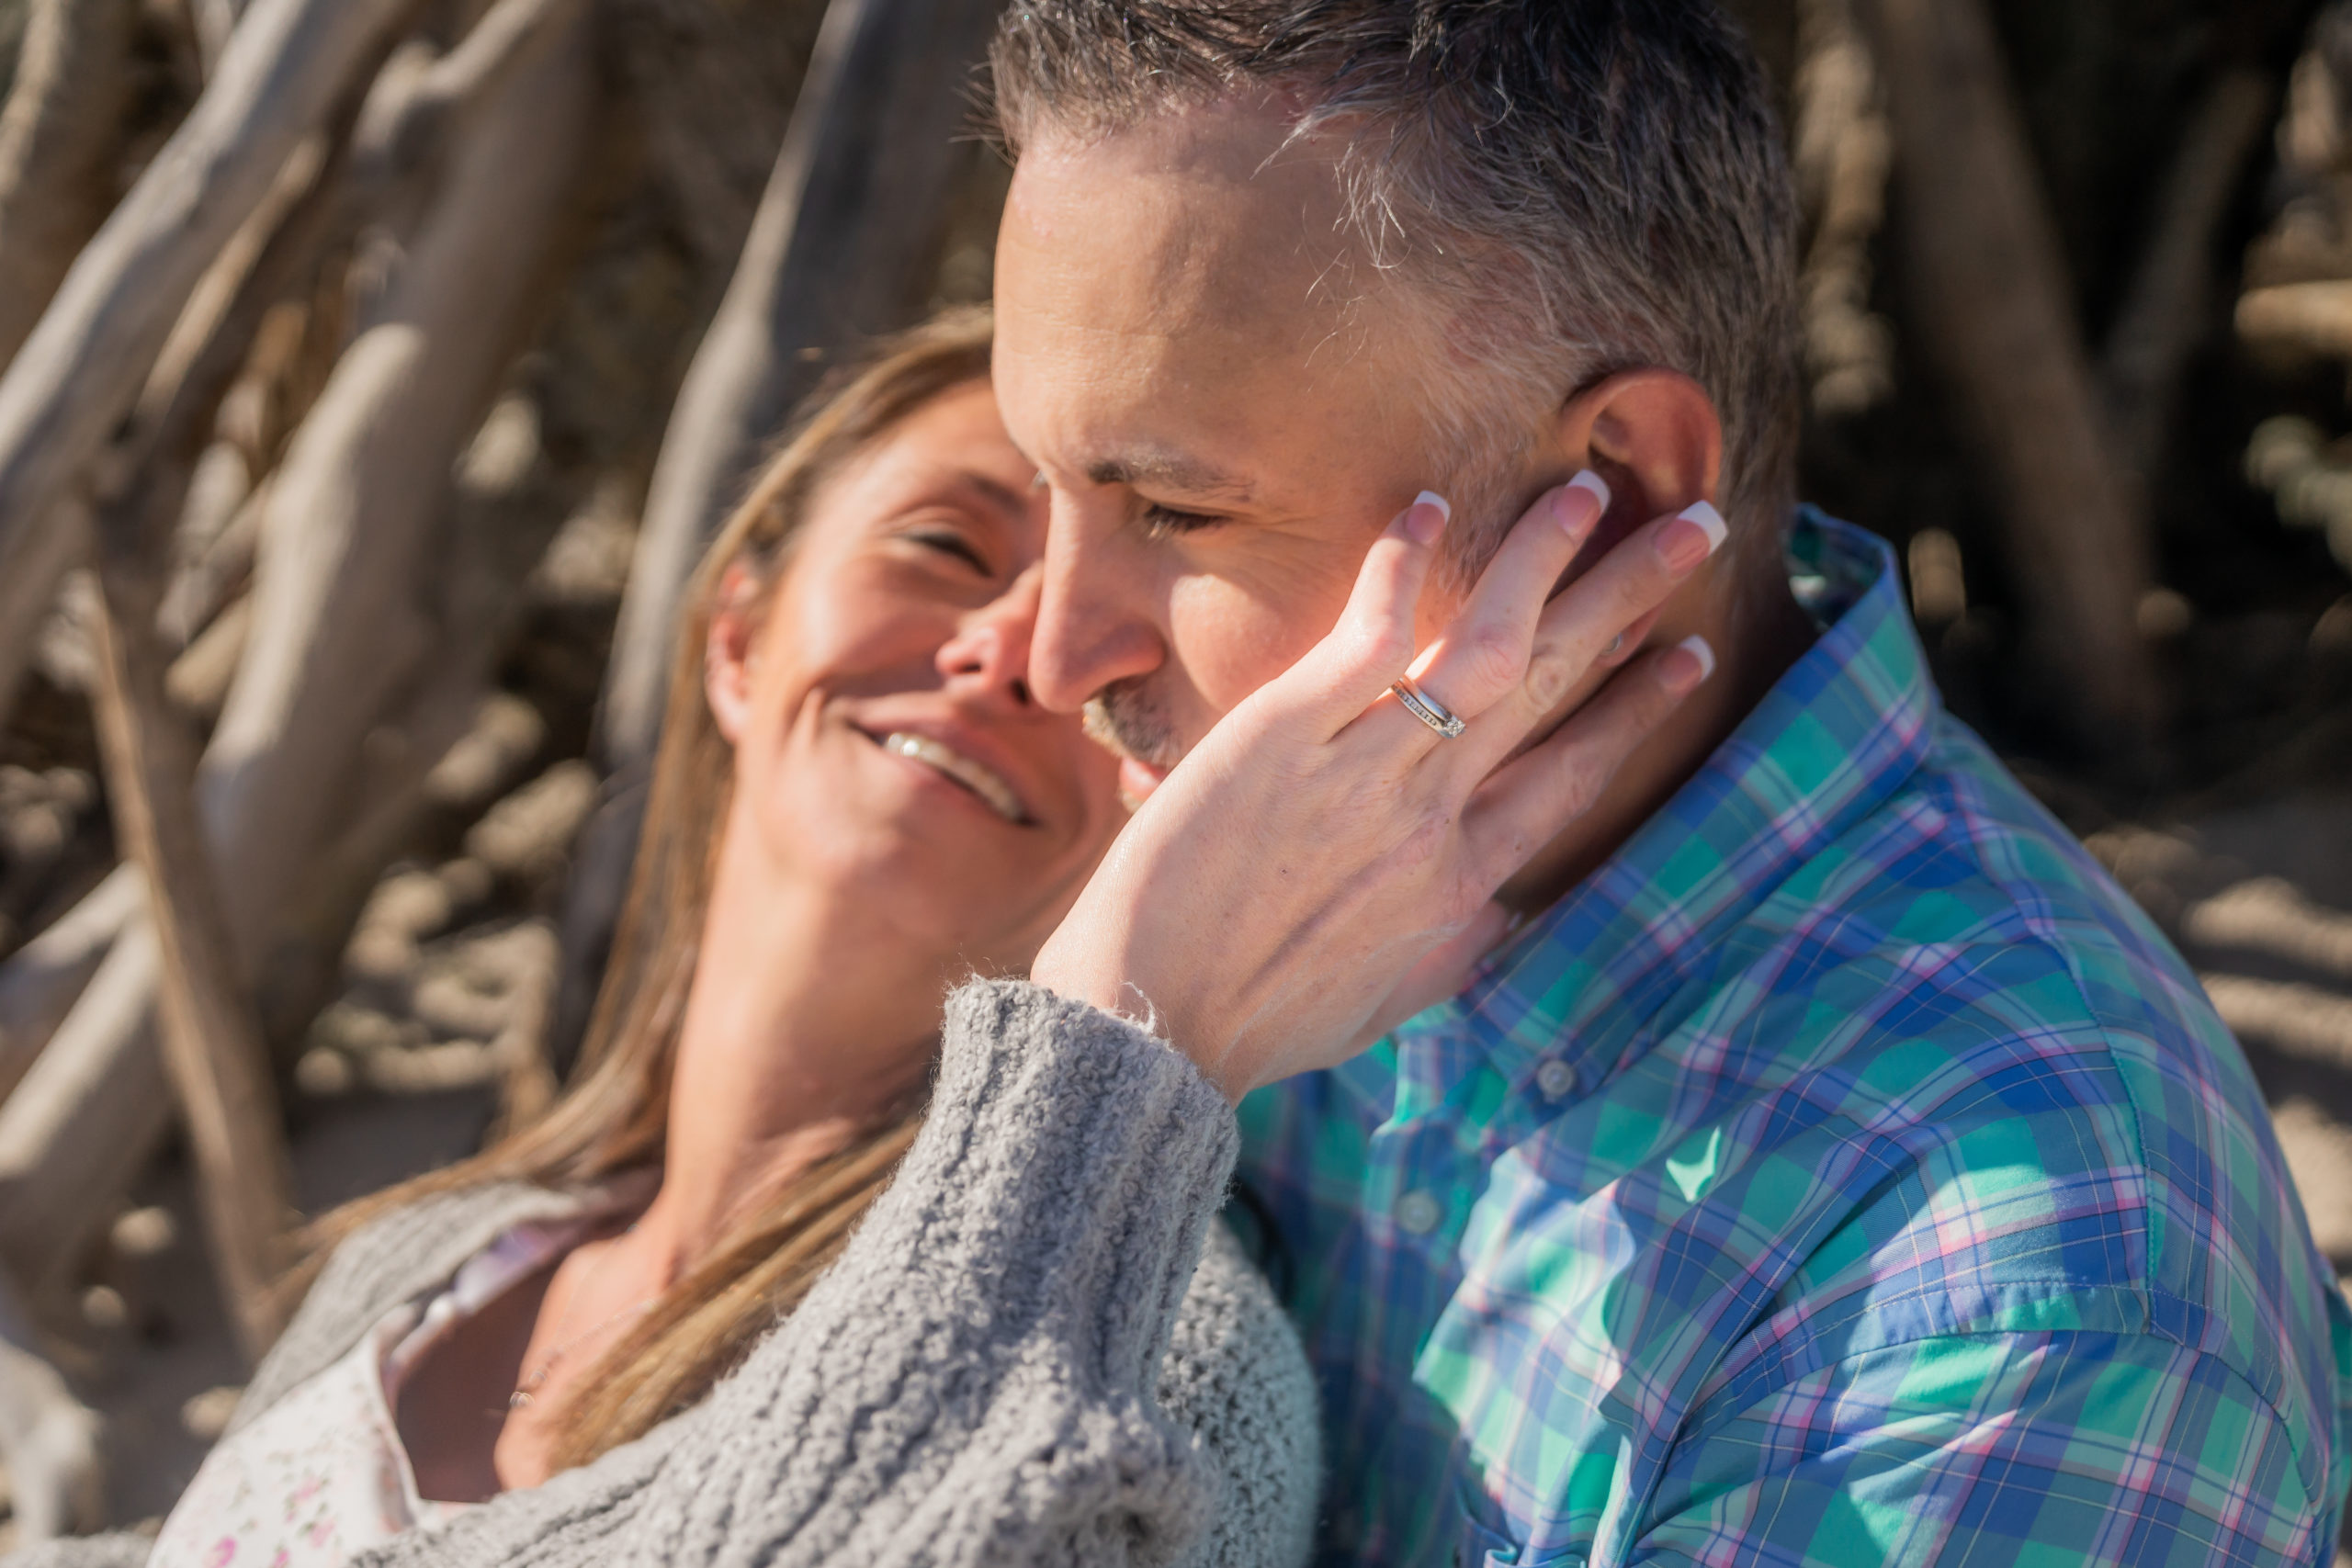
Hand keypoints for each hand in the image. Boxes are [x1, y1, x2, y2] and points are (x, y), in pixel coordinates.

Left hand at [1028, 477, 1722, 1099]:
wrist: (1155, 1024)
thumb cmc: (1259, 1019)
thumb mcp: (1393, 998)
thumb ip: (1454, 945)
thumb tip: (1499, 915)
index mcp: (1464, 884)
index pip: (1574, 774)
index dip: (1636, 709)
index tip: (1689, 651)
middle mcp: (1434, 819)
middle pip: (1555, 686)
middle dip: (1627, 600)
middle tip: (1695, 528)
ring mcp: (1365, 773)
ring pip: (1485, 649)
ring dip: (1544, 560)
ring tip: (1593, 487)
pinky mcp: (1284, 739)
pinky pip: (1368, 639)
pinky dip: (1402, 571)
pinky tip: (1430, 507)